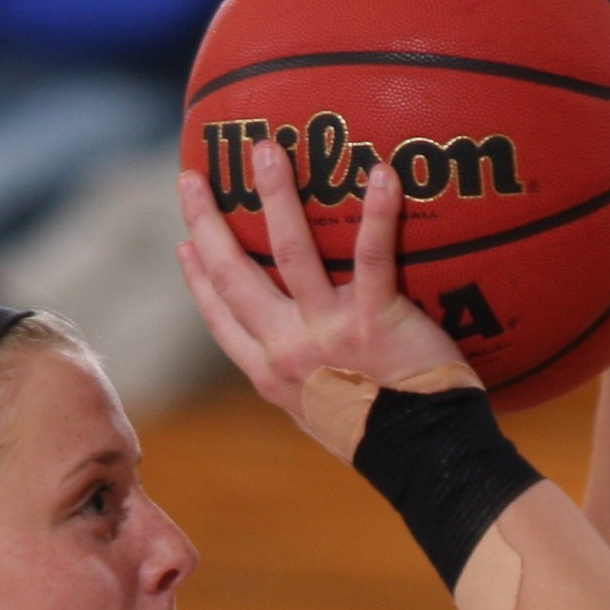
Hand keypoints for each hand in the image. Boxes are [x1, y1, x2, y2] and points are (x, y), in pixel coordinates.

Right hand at [176, 137, 475, 458]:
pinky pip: (373, 257)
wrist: (425, 459)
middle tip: (190, 177)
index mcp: (271, 373)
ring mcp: (327, 333)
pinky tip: (381, 173)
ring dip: (274, 196)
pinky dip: (377, 213)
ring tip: (265, 150)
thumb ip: (310, 375)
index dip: (198, 279)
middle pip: (234, 274)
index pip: (220, 316)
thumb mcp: (326, 412)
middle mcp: (287, 349)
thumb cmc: (386, 437)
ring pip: (289, 252)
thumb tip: (309, 352)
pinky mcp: (374, 321)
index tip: (184, 244)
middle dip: (207, 222)